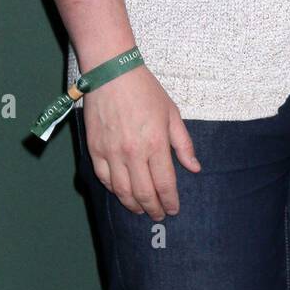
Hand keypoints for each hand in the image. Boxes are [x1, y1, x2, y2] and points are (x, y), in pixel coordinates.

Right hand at [82, 65, 199, 219]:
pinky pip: (104, 179)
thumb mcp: (172, 113)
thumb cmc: (146, 90)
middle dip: (153, 208)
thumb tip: (194, 168)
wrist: (111, 74)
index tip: (174, 209)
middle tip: (159, 215)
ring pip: (122, 191)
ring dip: (133, 205)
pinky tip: (122, 194)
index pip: (165, 184)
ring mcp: (111, 153)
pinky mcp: (94, 150)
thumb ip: (183, 143)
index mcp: (155, 143)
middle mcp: (132, 153)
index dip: (170, 201)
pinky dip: (114, 191)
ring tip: (142, 210)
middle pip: (143, 193)